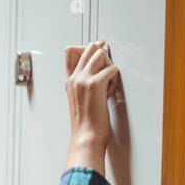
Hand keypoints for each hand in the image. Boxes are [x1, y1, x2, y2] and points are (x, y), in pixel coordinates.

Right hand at [63, 40, 120, 167]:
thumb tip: (98, 69)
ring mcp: (83, 80)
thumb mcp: (80, 100)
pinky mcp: (94, 84)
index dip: (87, 47)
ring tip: (107, 85)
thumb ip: (84, 83)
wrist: (86, 137)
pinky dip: (115, 80)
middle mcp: (74, 78)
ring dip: (110, 67)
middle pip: (89, 48)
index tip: (99, 47)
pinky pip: (112, 69)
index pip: (70, 51)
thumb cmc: (86, 124)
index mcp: (69, 82)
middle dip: (103, 56)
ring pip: (102, 55)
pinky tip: (109, 93)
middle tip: (107, 70)